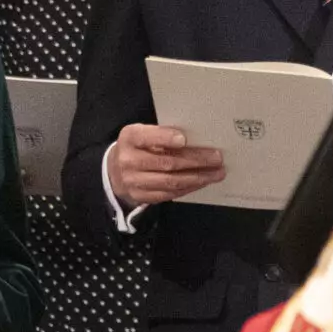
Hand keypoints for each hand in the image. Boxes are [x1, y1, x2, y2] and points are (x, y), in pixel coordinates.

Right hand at [107, 123, 224, 206]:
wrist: (115, 171)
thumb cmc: (138, 147)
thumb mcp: (143, 134)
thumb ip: (162, 135)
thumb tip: (196, 139)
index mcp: (129, 138)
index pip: (147, 137)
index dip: (165, 138)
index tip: (184, 139)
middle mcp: (129, 160)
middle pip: (166, 162)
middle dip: (196, 161)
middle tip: (217, 158)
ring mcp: (134, 181)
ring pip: (171, 181)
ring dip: (198, 177)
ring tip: (216, 173)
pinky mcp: (141, 196)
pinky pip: (170, 193)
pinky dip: (189, 187)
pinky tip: (202, 181)